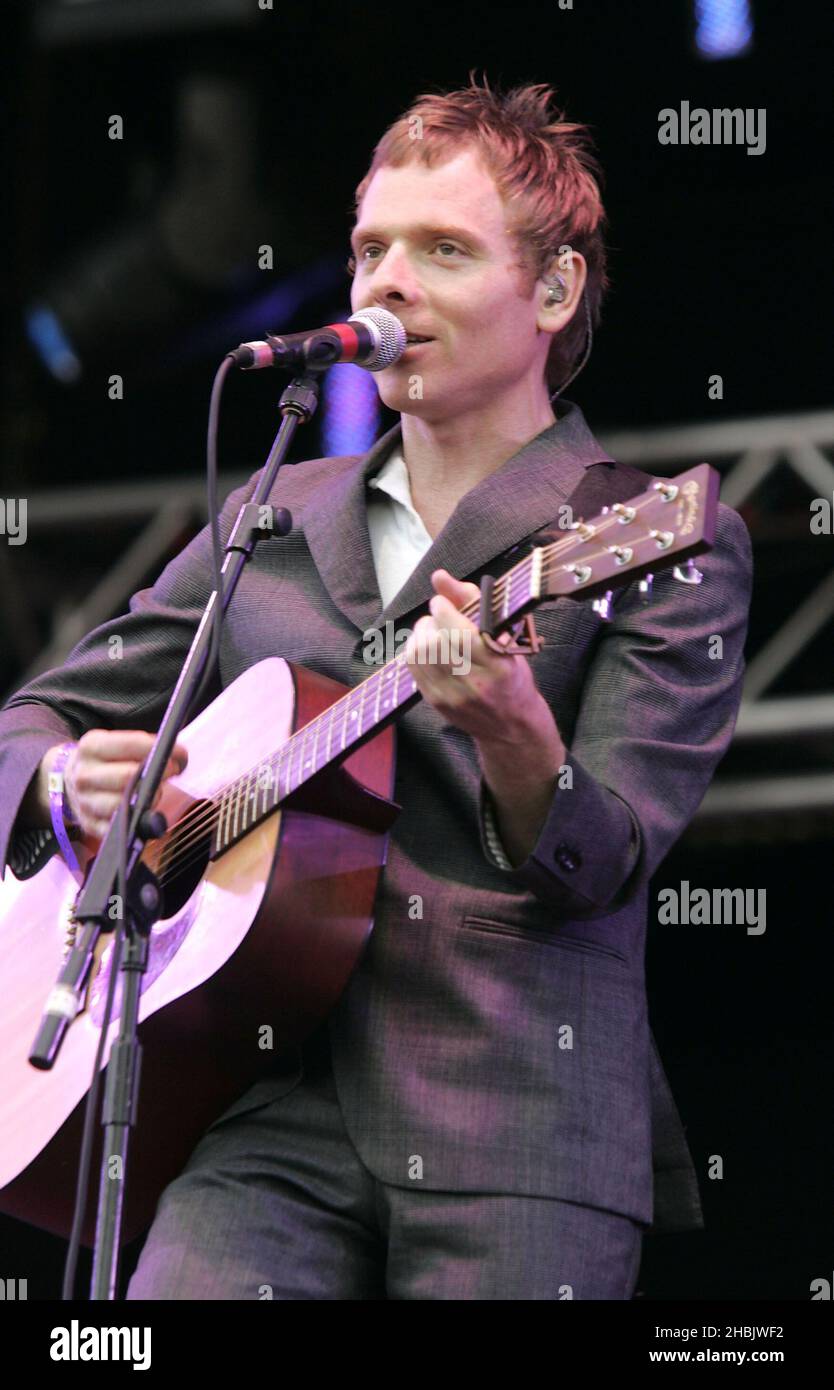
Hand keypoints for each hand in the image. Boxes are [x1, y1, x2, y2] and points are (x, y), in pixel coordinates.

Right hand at [43, 731, 187, 840]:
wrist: (68, 780)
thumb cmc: (104, 761)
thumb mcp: (114, 743)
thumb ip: (142, 746)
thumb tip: (177, 755)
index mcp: (91, 747)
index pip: (131, 745)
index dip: (159, 749)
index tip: (178, 753)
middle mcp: (84, 774)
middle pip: (128, 777)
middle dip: (158, 774)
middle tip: (172, 771)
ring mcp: (85, 802)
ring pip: (123, 805)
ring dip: (149, 799)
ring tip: (157, 791)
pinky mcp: (90, 825)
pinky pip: (119, 827)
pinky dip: (136, 821)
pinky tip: (144, 811)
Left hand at [403, 568, 549, 746]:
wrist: (510, 725)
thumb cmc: (511, 675)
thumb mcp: (505, 636)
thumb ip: (471, 602)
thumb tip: (439, 576)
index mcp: (499, 664)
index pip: (459, 632)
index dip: (443, 610)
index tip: (443, 603)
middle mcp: (475, 683)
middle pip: (435, 643)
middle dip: (430, 622)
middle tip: (438, 618)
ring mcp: (453, 696)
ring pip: (419, 654)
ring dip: (420, 635)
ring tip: (433, 632)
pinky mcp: (436, 703)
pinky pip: (413, 669)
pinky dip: (415, 651)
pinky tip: (428, 648)